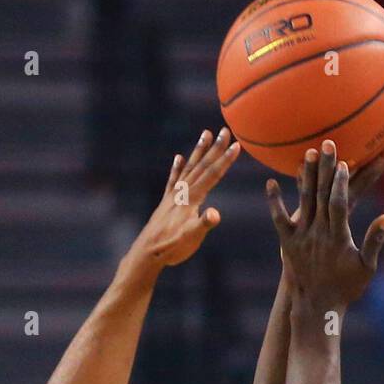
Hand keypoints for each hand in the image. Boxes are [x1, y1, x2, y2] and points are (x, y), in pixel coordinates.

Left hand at [130, 128, 240, 269]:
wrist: (147, 253)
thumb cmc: (171, 248)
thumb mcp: (191, 238)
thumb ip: (203, 224)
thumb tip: (215, 214)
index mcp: (191, 198)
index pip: (212, 175)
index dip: (225, 160)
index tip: (236, 145)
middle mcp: (182, 192)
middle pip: (202, 166)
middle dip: (215, 148)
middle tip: (225, 130)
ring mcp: (173, 195)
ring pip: (189, 168)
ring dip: (198, 151)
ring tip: (205, 133)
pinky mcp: (166, 202)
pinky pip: (173, 180)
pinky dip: (177, 168)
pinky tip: (178, 158)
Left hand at [266, 140, 383, 307]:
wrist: (317, 306)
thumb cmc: (346, 287)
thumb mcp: (366, 267)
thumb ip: (375, 241)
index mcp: (338, 237)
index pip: (338, 203)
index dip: (340, 183)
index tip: (345, 162)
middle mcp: (318, 233)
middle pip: (321, 195)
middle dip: (325, 168)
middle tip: (327, 144)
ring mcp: (301, 237)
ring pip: (303, 202)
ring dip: (305, 177)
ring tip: (307, 154)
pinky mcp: (287, 243)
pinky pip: (279, 219)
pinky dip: (274, 202)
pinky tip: (270, 182)